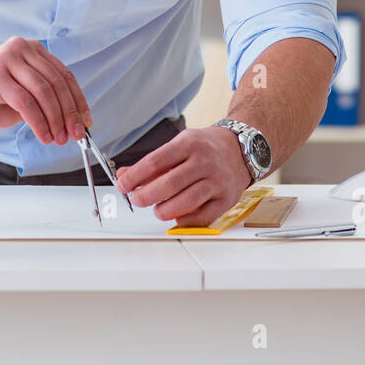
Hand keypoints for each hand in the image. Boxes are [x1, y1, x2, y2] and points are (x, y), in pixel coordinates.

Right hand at [0, 37, 91, 143]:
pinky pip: (26, 103)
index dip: (78, 100)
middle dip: (69, 113)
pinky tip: (42, 135)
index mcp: (30, 49)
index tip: (85, 121)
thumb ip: (43, 99)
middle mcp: (21, 48)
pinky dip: (38, 122)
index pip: (63, 74)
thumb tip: (71, 119)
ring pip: (43, 92)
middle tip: (75, 135)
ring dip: (55, 120)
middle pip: (56, 83)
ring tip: (58, 138)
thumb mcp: (21, 95)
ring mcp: (7, 59)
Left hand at [114, 126, 249, 226]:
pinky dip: (185, 220)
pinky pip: (203, 216)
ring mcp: (217, 181)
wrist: (240, 149)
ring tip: (157, 210)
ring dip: (164, 210)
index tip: (123, 185)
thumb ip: (152, 163)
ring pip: (186, 202)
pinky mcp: (226, 199)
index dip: (134, 177)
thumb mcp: (178, 145)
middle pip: (169, 184)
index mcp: (189, 144)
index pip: (155, 162)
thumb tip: (124, 176)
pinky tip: (176, 216)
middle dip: (146, 196)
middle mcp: (204, 161)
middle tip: (136, 200)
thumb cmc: (205, 148)